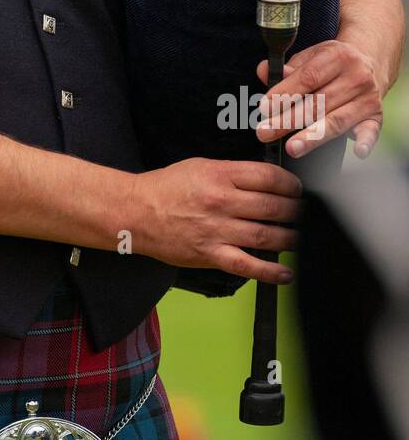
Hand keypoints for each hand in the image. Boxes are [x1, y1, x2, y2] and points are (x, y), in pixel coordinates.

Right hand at [129, 158, 302, 284]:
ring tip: (298, 237)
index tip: (296, 190)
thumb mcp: (200, 166)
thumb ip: (232, 173)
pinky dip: (270, 272)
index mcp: (219, 175)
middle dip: (295, 211)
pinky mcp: (210, 254)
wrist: (136, 211)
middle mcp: (221, 201)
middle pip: (272, 206)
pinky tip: (285, 273)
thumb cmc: (166, 187)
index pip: (268, 177)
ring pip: (265, 235)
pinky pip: (247, 265)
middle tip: (302, 214)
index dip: (290, 184)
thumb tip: (263, 181)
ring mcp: (217, 230)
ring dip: (289, 238)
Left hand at [255, 38, 382, 160]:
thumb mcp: (311, 57)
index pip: (308, 77)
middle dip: (288, 120)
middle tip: (265, 132)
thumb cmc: (331, 64)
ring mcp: (368, 98)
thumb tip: (263, 71)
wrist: (370, 62)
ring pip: (336, 120)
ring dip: (313, 137)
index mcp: (337, 56)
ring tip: (292, 148)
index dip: (285, 93)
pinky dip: (365, 142)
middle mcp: (356, 76)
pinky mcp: (376, 116)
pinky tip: (357, 152)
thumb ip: (287, 68)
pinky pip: (371, 131)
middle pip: (318, 103)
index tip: (265, 108)